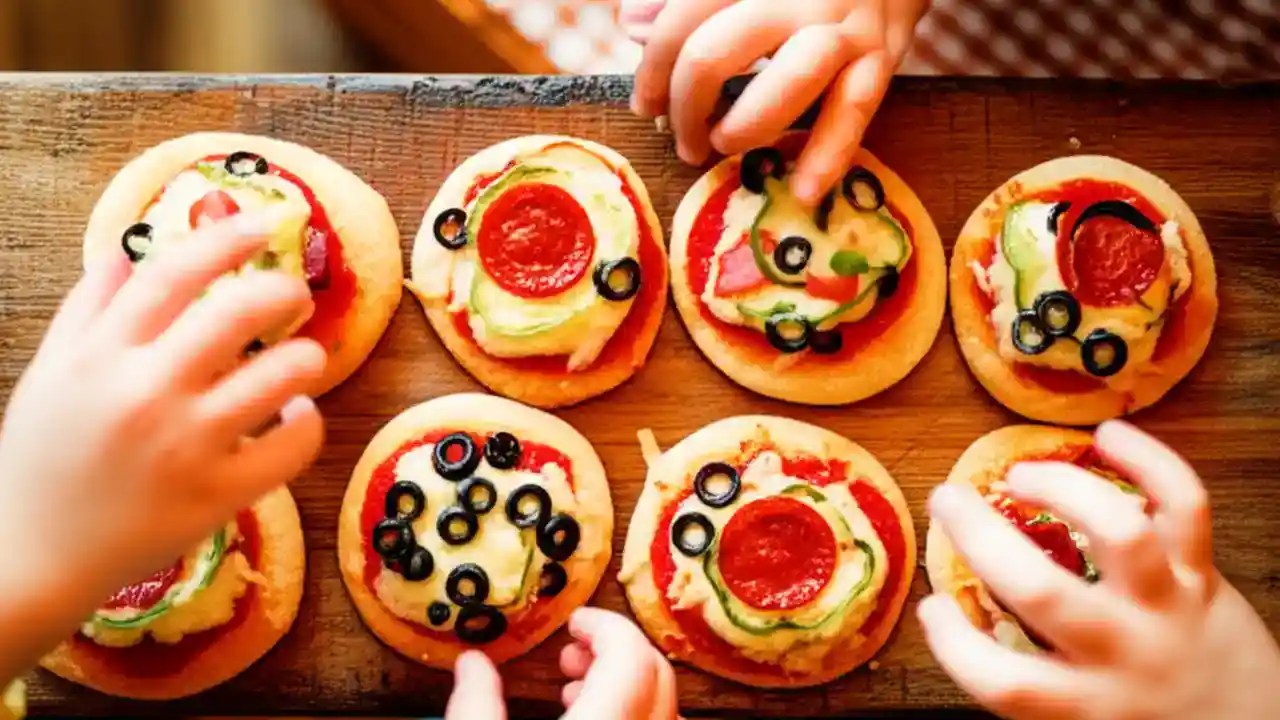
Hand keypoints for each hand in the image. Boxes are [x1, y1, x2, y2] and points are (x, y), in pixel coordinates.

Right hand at [0, 214, 324, 680]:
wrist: (33, 556)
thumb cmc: (43, 458)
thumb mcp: (51, 374)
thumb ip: (90, 310)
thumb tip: (128, 252)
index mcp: (101, 355)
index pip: (172, 273)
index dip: (226, 241)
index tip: (264, 224)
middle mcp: (146, 392)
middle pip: (238, 311)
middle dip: (282, 290)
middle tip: (296, 295)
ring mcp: (187, 445)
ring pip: (280, 375)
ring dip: (306, 357)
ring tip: (304, 359)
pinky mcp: (218, 494)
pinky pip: (291, 445)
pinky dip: (307, 422)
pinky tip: (297, 415)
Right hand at [444, 607, 679, 719]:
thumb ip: (475, 705)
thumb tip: (471, 663)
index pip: (633, 658)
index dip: (606, 628)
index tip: (575, 623)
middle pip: (657, 675)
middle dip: (617, 651)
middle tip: (573, 653)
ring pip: (668, 706)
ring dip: (629, 684)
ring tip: (576, 691)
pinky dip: (639, 713)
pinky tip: (592, 719)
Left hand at [622, 0, 928, 204]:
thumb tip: (632, 23)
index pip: (681, 17)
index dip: (653, 69)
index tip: (646, 103)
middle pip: (715, 53)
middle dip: (686, 108)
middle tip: (682, 138)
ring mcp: (841, 25)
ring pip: (786, 81)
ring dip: (744, 127)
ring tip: (722, 146)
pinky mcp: (882, 55)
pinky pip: (854, 109)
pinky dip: (829, 155)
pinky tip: (804, 189)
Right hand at [921, 421, 1279, 719]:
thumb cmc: (1150, 719)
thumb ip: (1036, 680)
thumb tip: (966, 619)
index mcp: (1083, 706)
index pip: (1003, 681)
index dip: (953, 642)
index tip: (933, 607)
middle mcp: (1122, 653)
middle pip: (1041, 592)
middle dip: (980, 535)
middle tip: (946, 498)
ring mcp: (1168, 609)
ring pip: (1119, 534)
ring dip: (1062, 489)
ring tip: (1022, 474)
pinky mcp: (1205, 577)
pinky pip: (1186, 507)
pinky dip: (1150, 460)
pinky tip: (1108, 433)